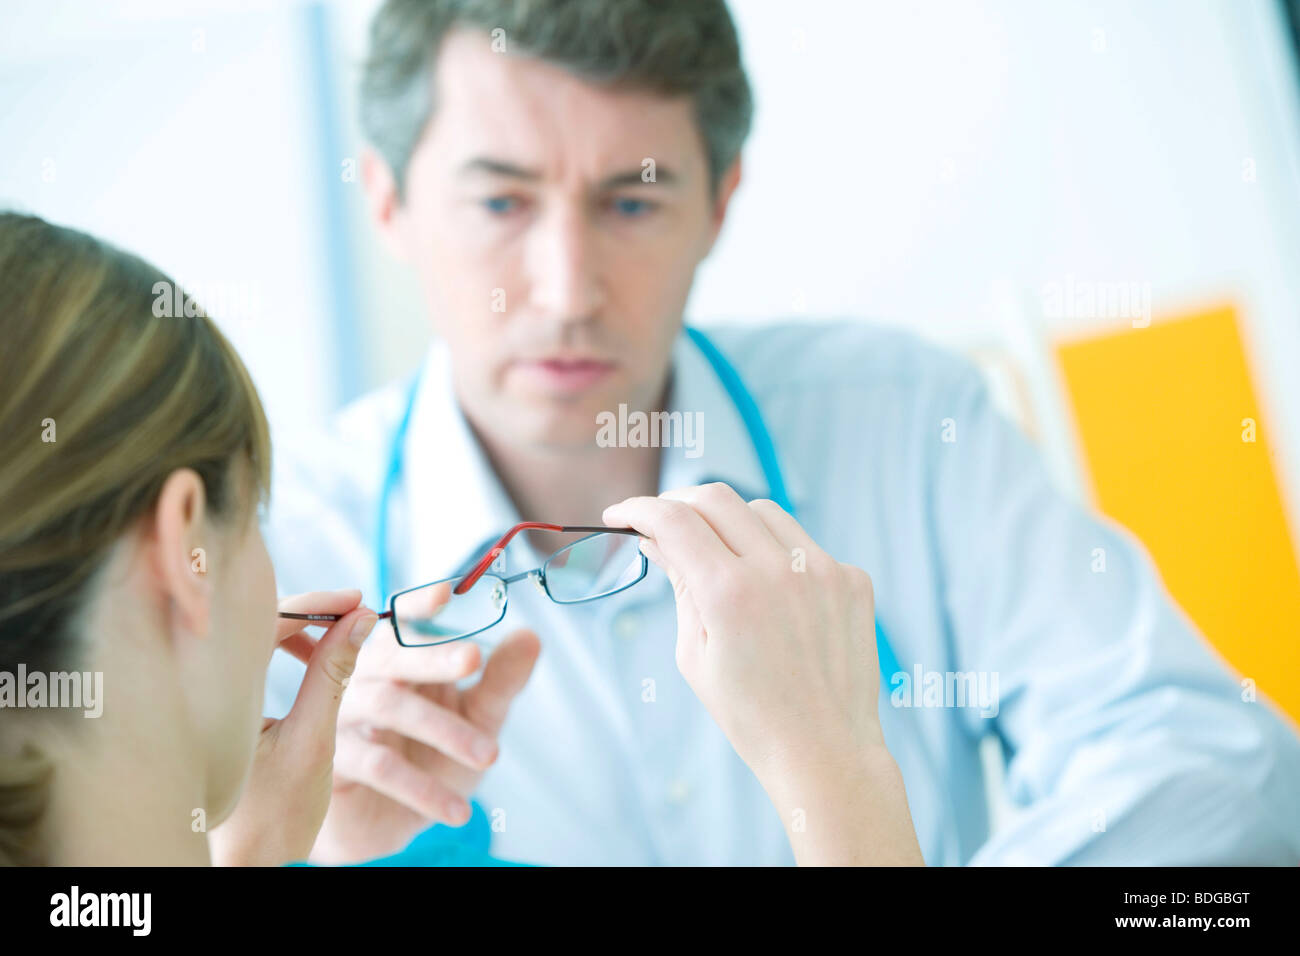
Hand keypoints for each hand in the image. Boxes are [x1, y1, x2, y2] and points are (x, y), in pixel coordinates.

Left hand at [210, 589, 375, 865]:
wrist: (247, 863)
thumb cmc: (273, 815)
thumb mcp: (314, 740)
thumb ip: (334, 675)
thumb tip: (362, 621)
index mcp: (218, 695)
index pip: (265, 622)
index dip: (315, 604)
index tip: (357, 602)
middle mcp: (203, 689)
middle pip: (257, 621)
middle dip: (311, 611)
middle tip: (355, 612)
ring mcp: (207, 697)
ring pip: (254, 636)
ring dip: (299, 629)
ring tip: (340, 635)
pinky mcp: (219, 708)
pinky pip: (252, 657)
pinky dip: (286, 648)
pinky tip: (314, 657)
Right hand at [309, 609, 539, 864]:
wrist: (390, 822)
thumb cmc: (432, 755)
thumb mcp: (477, 716)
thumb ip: (500, 679)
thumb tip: (531, 636)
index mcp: (396, 657)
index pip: (402, 621)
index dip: (418, 605)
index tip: (446, 590)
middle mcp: (362, 677)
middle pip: (392, 656)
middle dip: (433, 656)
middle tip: (474, 658)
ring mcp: (340, 716)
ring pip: (389, 708)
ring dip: (444, 730)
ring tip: (490, 755)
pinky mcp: (333, 761)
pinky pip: (378, 766)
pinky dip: (422, 788)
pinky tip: (458, 809)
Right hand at [604, 483, 922, 864]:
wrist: (825, 752)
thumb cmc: (751, 714)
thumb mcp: (695, 653)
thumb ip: (679, 584)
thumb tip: (657, 538)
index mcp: (730, 593)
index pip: (674, 520)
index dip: (638, 508)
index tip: (621, 514)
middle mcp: (780, 571)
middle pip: (716, 499)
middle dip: (679, 504)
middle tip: (663, 524)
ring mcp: (823, 571)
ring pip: (764, 512)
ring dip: (732, 523)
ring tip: (720, 560)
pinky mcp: (852, 580)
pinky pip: (804, 544)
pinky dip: (778, 555)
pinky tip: (773, 595)